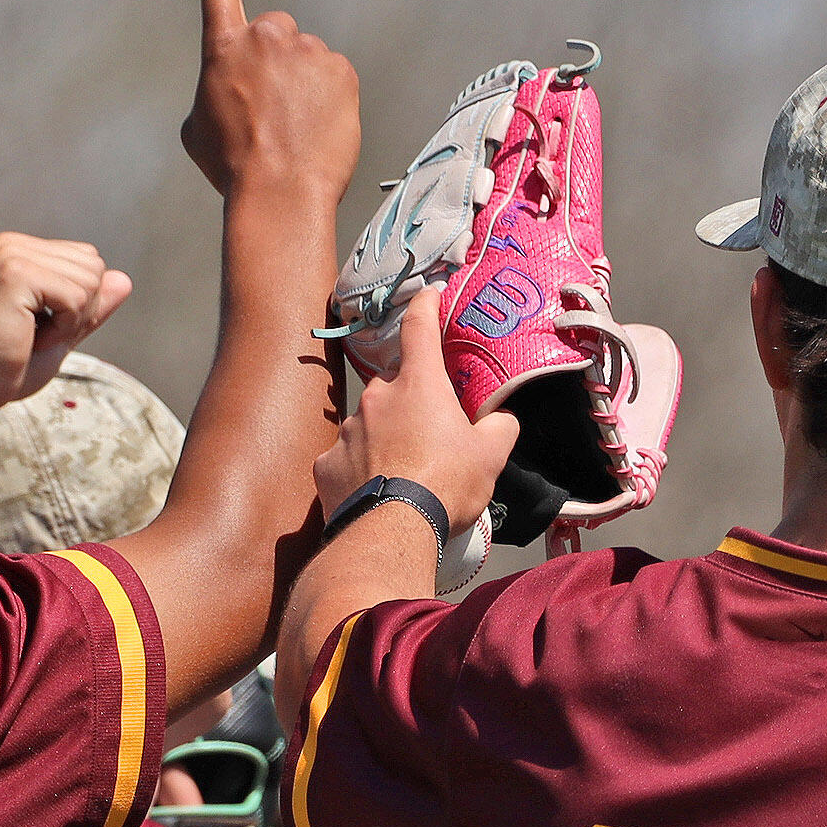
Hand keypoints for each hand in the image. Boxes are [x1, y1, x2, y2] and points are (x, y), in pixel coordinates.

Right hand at [0, 231, 134, 423]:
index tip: (38, 327)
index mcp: (21, 251)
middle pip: (94, 267)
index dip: (79, 305)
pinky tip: (28, 337)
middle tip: (34, 333)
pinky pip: (77, 296)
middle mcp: (14, 244)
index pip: (88, 262)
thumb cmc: (4, 366)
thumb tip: (125, 279)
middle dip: (78, 311)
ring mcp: (13, 254)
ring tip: (28, 334)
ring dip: (69, 321)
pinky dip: (63, 328)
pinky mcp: (16, 273)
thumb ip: (91, 306)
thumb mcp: (61, 333)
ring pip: (90, 281)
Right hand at [179, 0, 359, 203]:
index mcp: (223, 48)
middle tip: (272, 112)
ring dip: (303, 88)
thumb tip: (234, 94)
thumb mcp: (200, 129)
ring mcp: (307, 50)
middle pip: (275, 36)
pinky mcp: (342, 68)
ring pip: (307, 62)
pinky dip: (329, 101)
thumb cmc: (232, 166)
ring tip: (294, 131)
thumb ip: (215, 92)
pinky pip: (335, 78)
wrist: (279, 191)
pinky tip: (318, 131)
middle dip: (276, 64)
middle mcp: (266, 37)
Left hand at [312, 296, 514, 538]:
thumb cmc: (445, 485)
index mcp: (417, 384)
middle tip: (429, 433)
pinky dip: (359, 469)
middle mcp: (375, 398)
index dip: (426, 305)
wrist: (392, 533)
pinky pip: (345, 459)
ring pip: (367, 423)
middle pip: (394, 387)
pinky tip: (375, 492)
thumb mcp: (491, 455)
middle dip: (409, 402)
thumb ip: (500, 426)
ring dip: (384, 438)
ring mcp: (345, 430)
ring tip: (403, 473)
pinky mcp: (325, 464)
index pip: (419, 327)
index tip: (431, 293)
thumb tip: (501, 419)